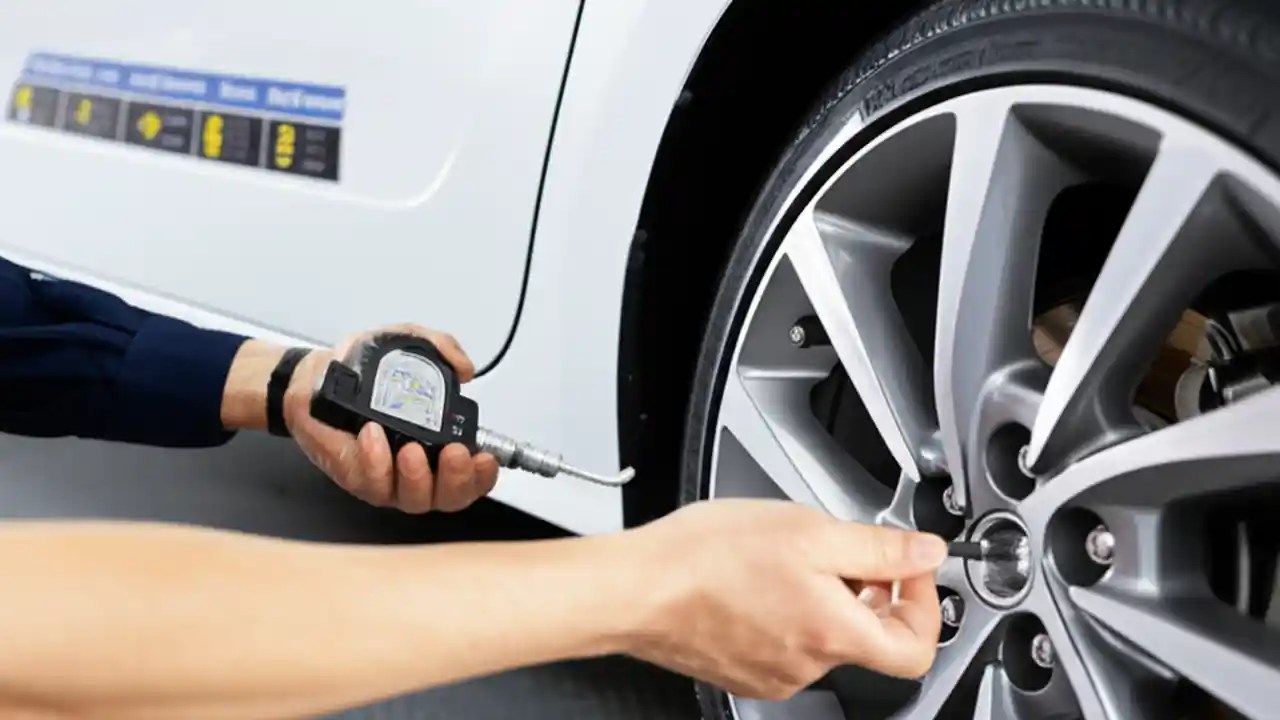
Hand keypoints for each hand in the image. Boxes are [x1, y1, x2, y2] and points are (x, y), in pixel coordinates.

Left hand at [283, 325, 500, 512]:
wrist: (316, 377)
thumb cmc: (362, 370)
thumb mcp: (408, 345)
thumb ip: (442, 348)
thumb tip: (464, 368)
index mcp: (438, 443)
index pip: (471, 475)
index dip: (483, 474)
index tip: (484, 457)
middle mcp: (418, 467)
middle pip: (450, 497)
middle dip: (457, 480)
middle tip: (453, 453)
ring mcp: (389, 478)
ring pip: (414, 499)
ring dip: (417, 476)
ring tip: (411, 449)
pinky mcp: (358, 478)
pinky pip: (372, 482)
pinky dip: (376, 462)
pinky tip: (373, 436)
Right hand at [621, 499, 944, 700]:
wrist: (637, 588)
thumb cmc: (707, 559)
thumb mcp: (809, 530)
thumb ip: (879, 546)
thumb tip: (926, 552)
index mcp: (834, 633)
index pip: (917, 648)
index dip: (925, 603)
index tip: (909, 568)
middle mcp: (808, 666)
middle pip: (868, 637)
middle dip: (868, 590)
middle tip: (841, 549)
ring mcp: (772, 674)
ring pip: (823, 636)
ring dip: (822, 597)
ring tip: (785, 556)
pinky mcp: (742, 670)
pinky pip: (784, 643)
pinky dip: (785, 611)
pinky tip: (756, 578)